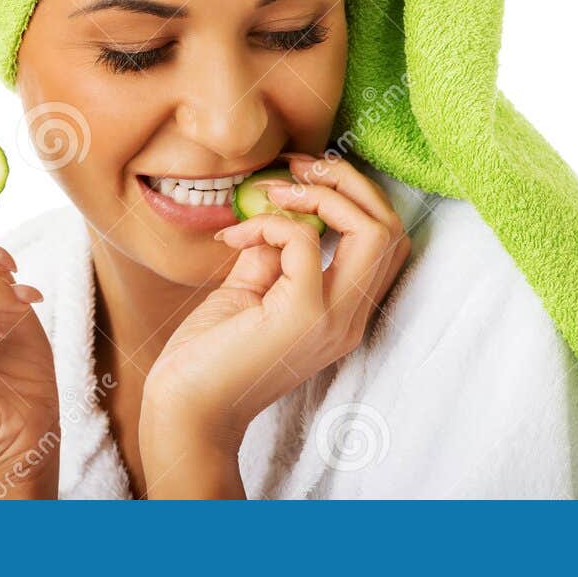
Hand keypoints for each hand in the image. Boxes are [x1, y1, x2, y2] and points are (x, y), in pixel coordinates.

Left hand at [139, 152, 409, 492]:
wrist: (185, 410)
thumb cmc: (211, 353)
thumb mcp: (252, 287)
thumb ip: (276, 250)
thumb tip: (281, 206)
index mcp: (344, 312)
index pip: (387, 241)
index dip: (355, 195)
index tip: (304, 175)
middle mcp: (350, 318)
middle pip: (392, 228)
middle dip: (349, 181)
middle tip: (298, 166)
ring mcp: (332, 319)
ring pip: (373, 230)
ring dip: (323, 193)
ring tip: (275, 191)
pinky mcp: (302, 315)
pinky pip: (307, 241)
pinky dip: (274, 222)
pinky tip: (237, 237)